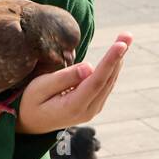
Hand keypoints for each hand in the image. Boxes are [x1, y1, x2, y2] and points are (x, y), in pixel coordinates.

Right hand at [14, 34, 132, 134]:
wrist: (30, 123)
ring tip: (125, 38)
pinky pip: (106, 84)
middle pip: (108, 80)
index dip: (110, 61)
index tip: (120, 45)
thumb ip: (64, 78)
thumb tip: (89, 67)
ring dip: (118, 59)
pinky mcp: (93, 105)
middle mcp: (88, 111)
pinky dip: (112, 68)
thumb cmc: (31, 101)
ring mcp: (92, 109)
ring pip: (109, 82)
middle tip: (127, 34)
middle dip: (118, 55)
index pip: (96, 81)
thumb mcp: (40, 88)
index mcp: (73, 106)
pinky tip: (117, 54)